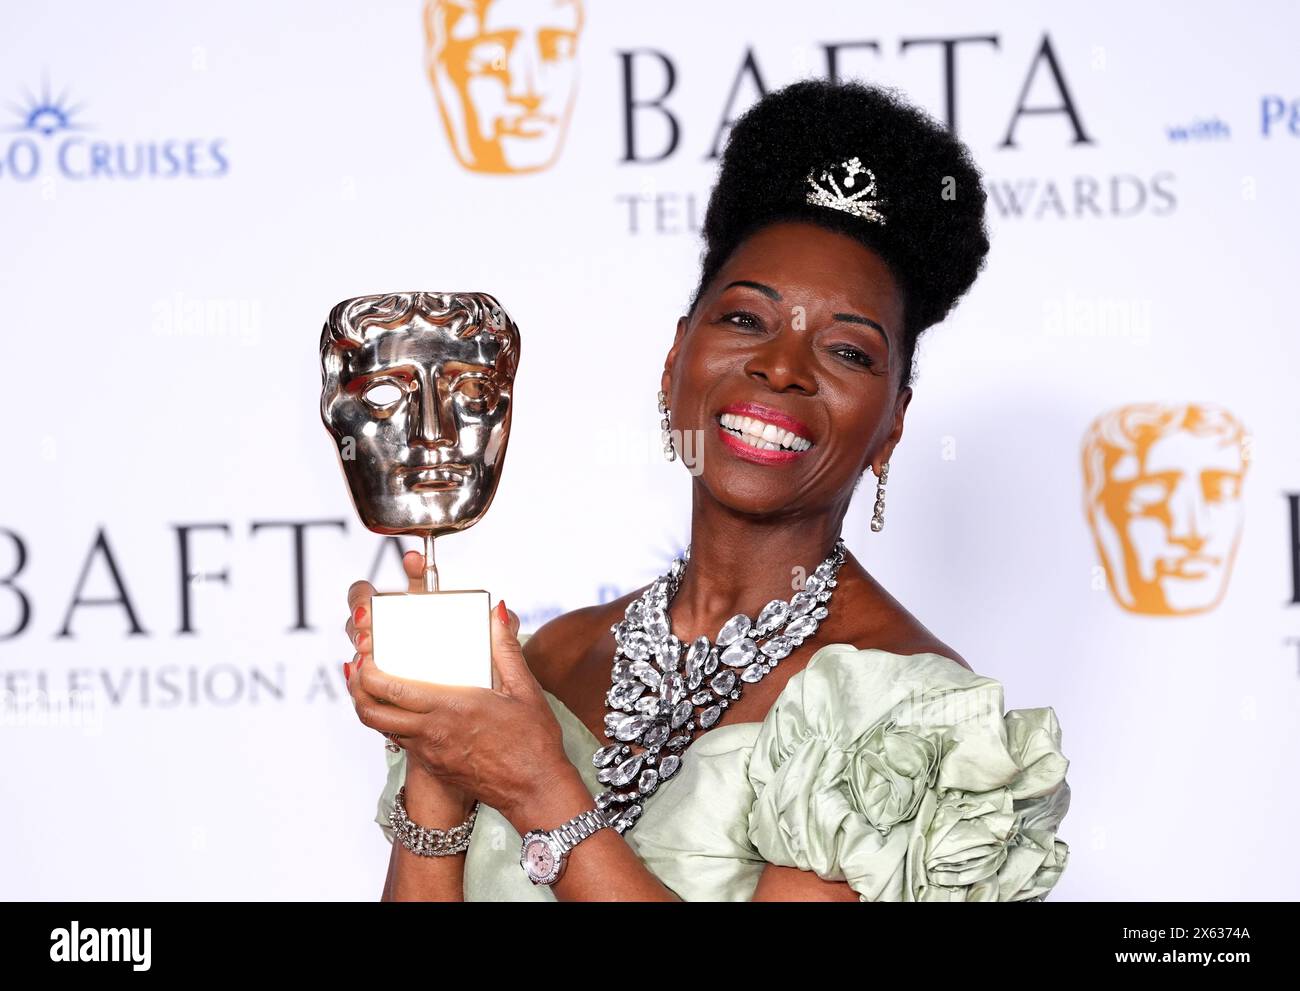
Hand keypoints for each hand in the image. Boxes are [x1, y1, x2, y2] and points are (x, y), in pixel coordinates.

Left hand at [343, 551, 571, 820]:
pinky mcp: (434, 767)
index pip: (391, 690)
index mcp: (451, 707)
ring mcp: (430, 753)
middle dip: (356, 689)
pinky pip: (401, 742)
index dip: (366, 674)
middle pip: (372, 713)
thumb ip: (505, 650)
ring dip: (370, 707)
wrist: (536, 791)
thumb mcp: (524, 689)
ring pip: (382, 729)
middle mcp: (433, 732)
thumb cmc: (534, 741)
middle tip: (357, 669)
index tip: (364, 656)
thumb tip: (498, 614)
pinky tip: (404, 709)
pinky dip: (392, 723)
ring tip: (373, 686)